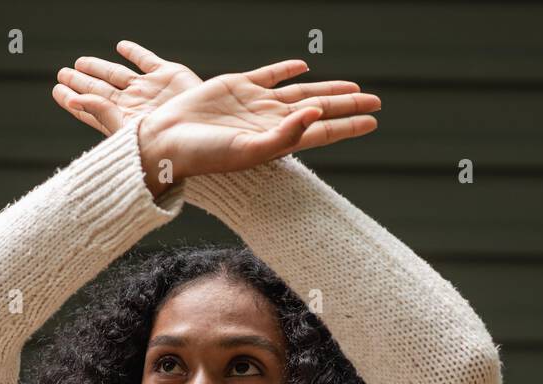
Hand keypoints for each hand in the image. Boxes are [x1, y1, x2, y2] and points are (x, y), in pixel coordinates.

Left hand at [53, 40, 203, 135]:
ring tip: (81, 62)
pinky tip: (121, 46)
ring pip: (118, 74)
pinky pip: (147, 60)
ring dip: (99, 68)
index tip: (58, 91)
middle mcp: (133, 104)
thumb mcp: (129, 131)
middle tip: (62, 74)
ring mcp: (150, 89)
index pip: (90, 109)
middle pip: (99, 90)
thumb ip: (100, 113)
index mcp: (122, 120)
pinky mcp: (169, 74)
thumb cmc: (171, 145)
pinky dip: (134, 52)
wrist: (207, 134)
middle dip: (80, 82)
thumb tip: (70, 100)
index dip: (73, 100)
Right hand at [136, 59, 379, 194]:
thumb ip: (285, 135)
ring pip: (301, 92)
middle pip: (320, 110)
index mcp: (277, 140)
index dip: (349, 125)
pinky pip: (269, 75)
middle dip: (348, 106)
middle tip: (376, 102)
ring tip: (353, 87)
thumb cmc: (204, 156)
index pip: (323, 131)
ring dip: (327, 88)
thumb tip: (318, 113)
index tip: (374, 121)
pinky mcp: (237, 86)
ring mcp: (255, 103)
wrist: (166, 141)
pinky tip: (304, 67)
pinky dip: (287, 70)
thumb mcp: (248, 150)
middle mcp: (271, 121)